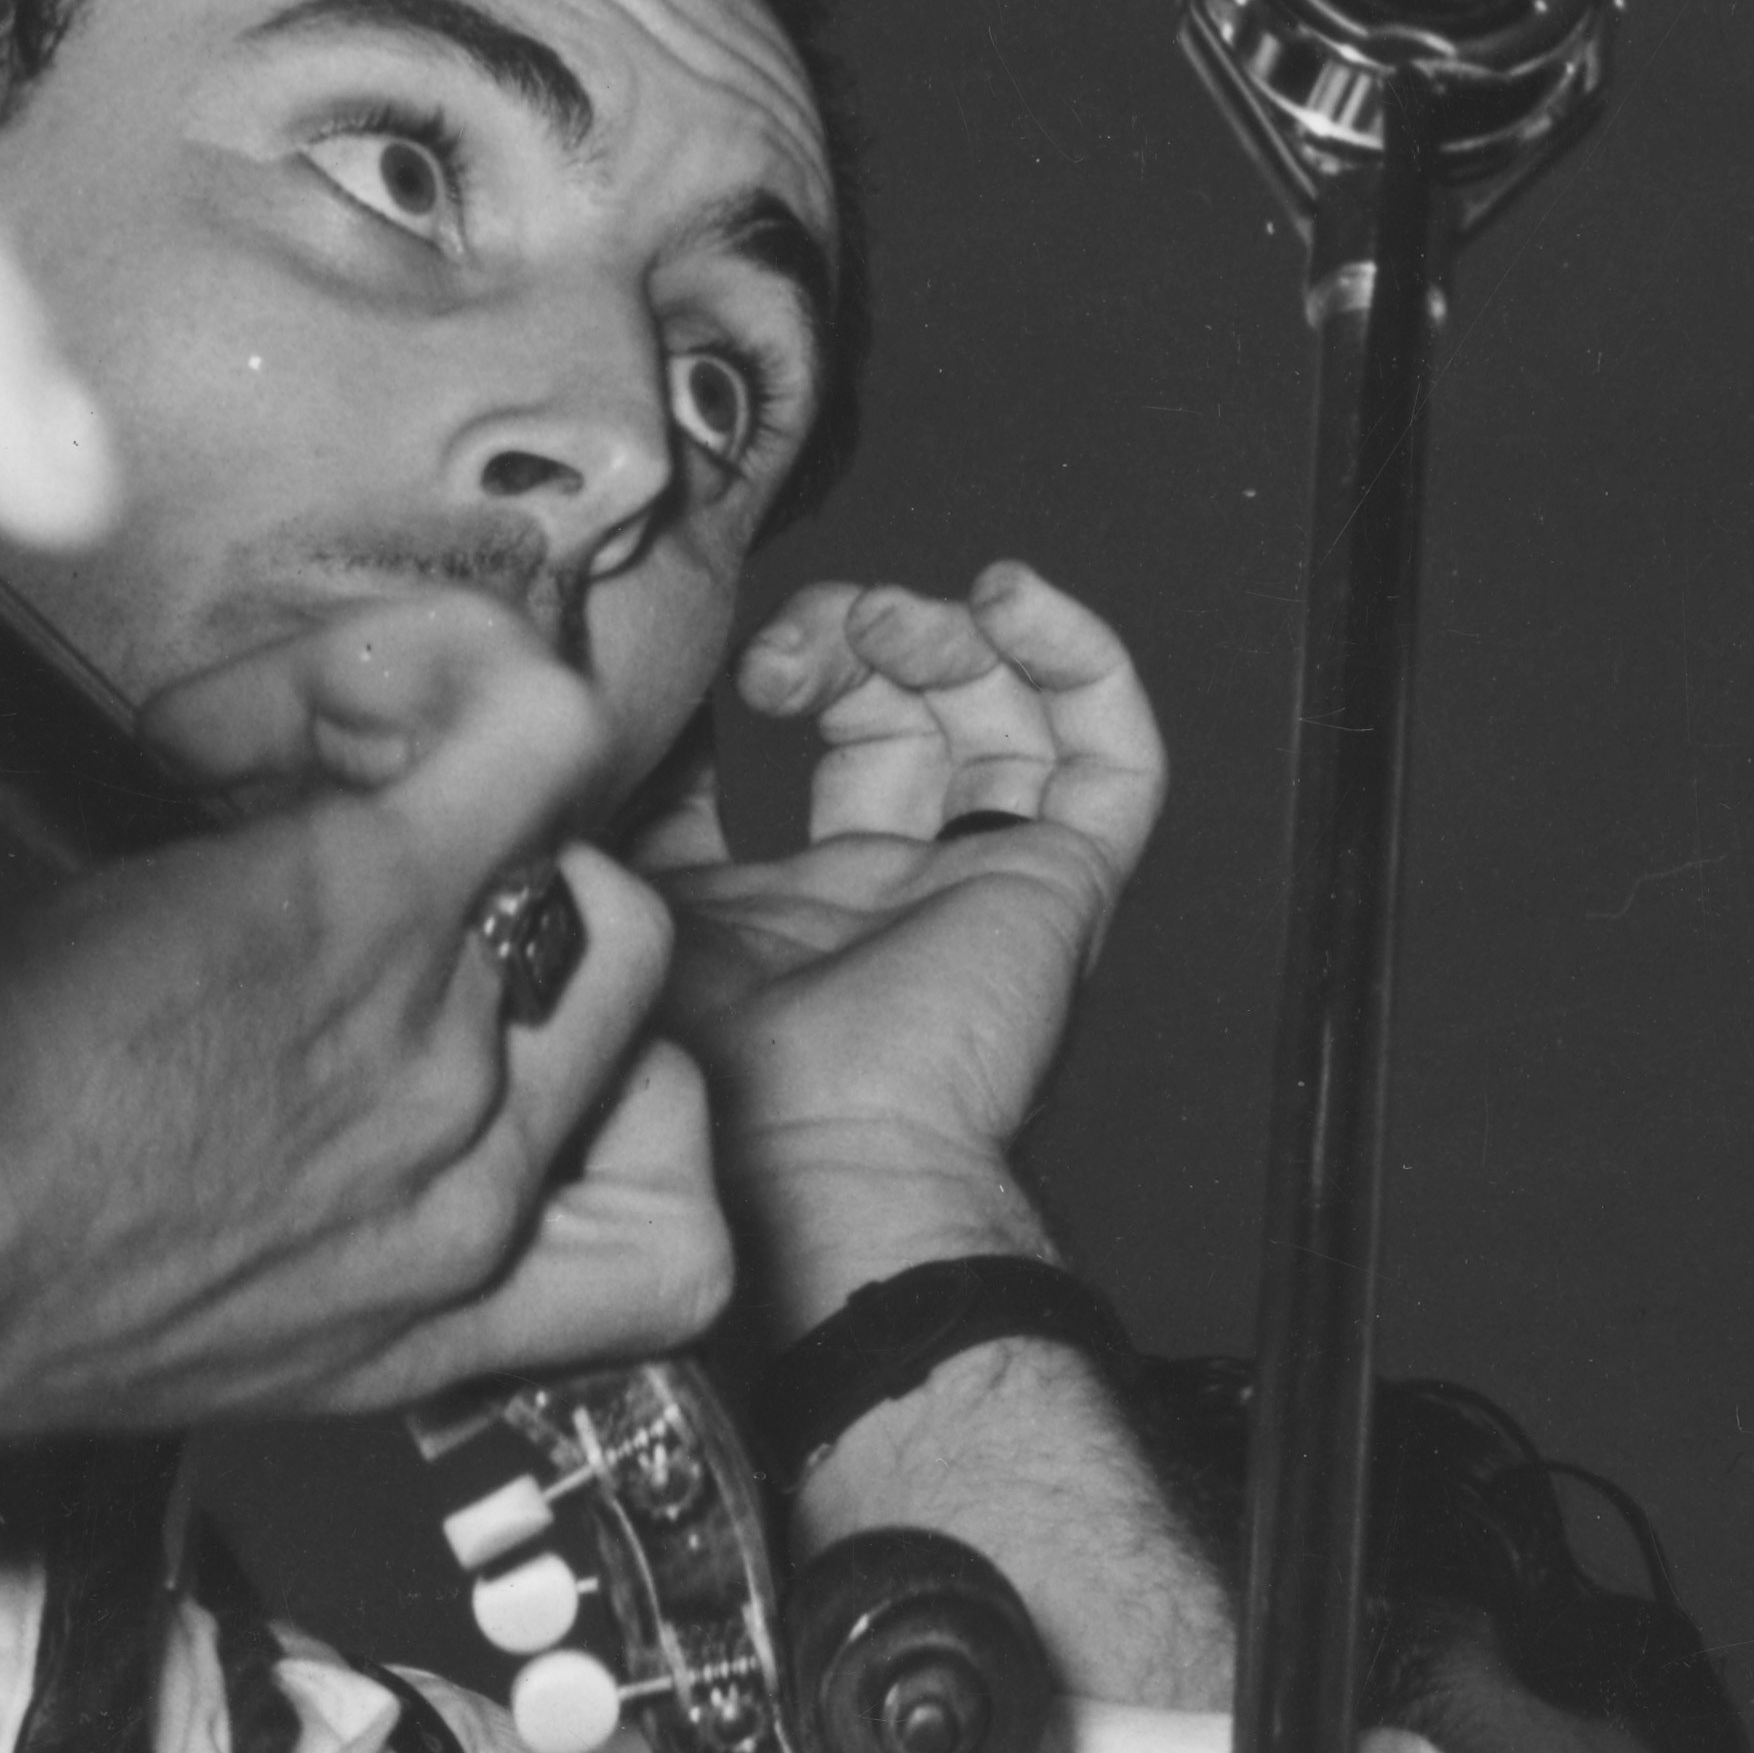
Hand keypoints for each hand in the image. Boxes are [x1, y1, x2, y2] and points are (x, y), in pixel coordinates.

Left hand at [0, 590, 735, 1449]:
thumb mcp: (192, 1314)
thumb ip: (306, 1224)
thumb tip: (297, 1096)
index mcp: (445, 1315)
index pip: (670, 1225)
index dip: (588, 1086)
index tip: (468, 1017)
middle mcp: (481, 1191)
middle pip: (618, 960)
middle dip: (500, 873)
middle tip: (319, 845)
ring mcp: (447, 1045)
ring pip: (563, 827)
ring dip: (423, 760)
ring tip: (256, 776)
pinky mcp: (375, 907)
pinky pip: (527, 727)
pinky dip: (428, 670)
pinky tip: (247, 722)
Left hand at [641, 567, 1167, 1308]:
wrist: (818, 1152)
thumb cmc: (716, 1065)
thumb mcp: (651, 898)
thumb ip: (649, 805)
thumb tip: (638, 709)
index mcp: (817, 897)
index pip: (841, 738)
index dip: (799, 667)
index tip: (729, 654)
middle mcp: (912, 885)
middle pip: (923, 715)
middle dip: (858, 641)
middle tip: (789, 653)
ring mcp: (993, 883)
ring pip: (1011, 718)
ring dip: (947, 634)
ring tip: (885, 620)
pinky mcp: (1066, 884)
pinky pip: (1115, 759)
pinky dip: (1077, 658)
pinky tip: (1008, 599)